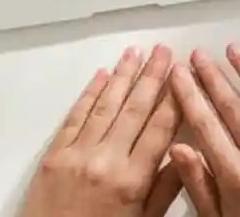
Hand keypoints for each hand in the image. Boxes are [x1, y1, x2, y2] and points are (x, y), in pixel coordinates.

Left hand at [21, 46, 182, 216]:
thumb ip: (164, 189)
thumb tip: (186, 154)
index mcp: (132, 180)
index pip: (160, 129)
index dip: (173, 99)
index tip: (183, 76)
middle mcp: (105, 161)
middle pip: (134, 109)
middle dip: (151, 77)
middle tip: (163, 51)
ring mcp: (76, 155)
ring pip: (104, 106)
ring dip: (121, 76)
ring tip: (135, 53)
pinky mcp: (53, 156)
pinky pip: (75, 117)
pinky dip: (89, 94)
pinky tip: (100, 76)